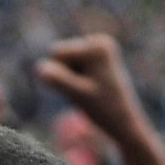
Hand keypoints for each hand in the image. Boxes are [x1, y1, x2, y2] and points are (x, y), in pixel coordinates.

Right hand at [36, 34, 152, 149]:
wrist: (125, 123)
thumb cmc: (103, 110)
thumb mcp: (78, 95)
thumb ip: (58, 80)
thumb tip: (39, 68)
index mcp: (97, 46)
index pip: (57, 53)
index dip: (64, 75)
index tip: (85, 88)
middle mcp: (100, 41)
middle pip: (59, 54)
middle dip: (66, 76)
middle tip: (87, 91)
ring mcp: (98, 48)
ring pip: (62, 61)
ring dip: (70, 80)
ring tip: (89, 91)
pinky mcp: (96, 57)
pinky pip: (70, 65)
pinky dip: (75, 80)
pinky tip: (90, 89)